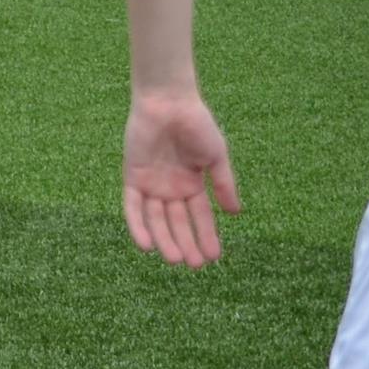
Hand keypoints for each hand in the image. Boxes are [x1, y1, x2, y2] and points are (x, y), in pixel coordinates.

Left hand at [122, 91, 241, 268]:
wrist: (169, 102)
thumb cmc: (196, 124)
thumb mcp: (215, 157)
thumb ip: (224, 184)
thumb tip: (237, 214)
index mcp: (192, 184)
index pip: (200, 217)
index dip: (207, 236)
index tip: (214, 258)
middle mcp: (171, 188)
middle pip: (177, 222)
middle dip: (186, 243)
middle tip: (194, 265)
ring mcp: (151, 184)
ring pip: (156, 219)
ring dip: (164, 239)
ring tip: (174, 260)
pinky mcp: (132, 176)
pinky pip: (132, 206)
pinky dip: (137, 225)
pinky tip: (146, 245)